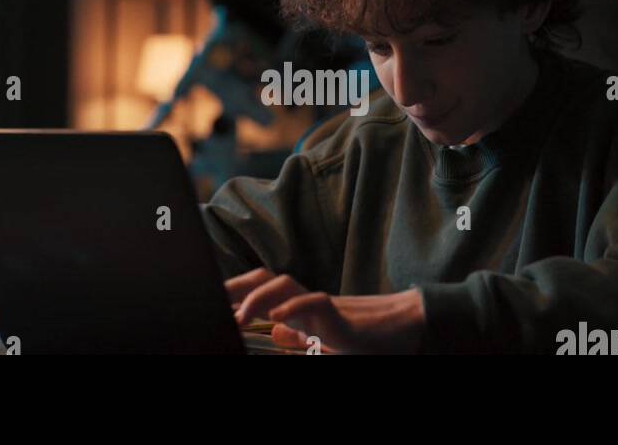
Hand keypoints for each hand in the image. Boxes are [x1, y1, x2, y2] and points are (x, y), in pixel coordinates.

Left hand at [225, 268, 425, 353]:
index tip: (213, 300)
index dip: (235, 291)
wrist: (404, 328)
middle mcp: (305, 300)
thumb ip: (300, 334)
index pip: (260, 290)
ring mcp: (320, 303)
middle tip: (213, 300)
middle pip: (263, 278)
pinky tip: (275, 319)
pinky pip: (312, 301)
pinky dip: (292, 307)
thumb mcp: (324, 340)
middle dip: (235, 285)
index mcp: (299, 307)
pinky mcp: (337, 313)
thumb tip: (275, 330)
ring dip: (256, 296)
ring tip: (239, 317)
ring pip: (282, 282)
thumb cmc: (364, 336)